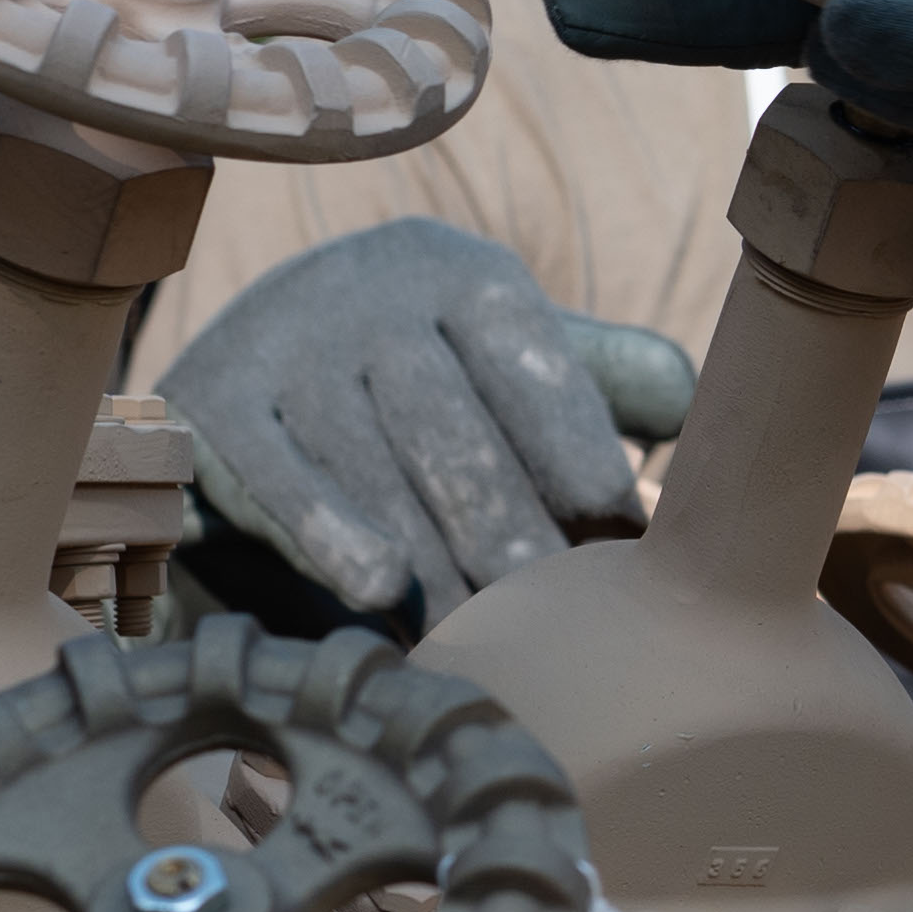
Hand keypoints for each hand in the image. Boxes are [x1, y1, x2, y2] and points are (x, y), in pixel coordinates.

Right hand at [162, 218, 688, 632]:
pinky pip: (277, 476)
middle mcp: (373, 298)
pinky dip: (327, 533)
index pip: (526, 358)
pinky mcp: (217, 400)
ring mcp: (288, 344)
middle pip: (449, 424)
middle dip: (504, 523)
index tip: (615, 525)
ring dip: (428, 557)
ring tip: (480, 633)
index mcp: (464, 278)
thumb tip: (695, 406)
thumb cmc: (432, 365)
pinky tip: (378, 590)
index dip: (573, 442)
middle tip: (550, 614)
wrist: (265, 335)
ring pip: (369, 464)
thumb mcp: (510, 349)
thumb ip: (605, 374)